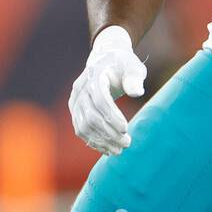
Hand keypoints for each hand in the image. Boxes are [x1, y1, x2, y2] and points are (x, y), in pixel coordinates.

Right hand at [68, 26, 146, 155]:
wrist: (105, 60)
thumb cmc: (123, 65)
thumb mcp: (133, 67)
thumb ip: (135, 78)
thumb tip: (137, 92)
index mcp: (94, 76)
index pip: (100, 100)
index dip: (112, 116)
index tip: (125, 129)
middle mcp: (81, 89)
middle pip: (91, 116)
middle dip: (109, 133)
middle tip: (127, 143)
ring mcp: (75, 100)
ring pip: (84, 126)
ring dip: (101, 140)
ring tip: (118, 150)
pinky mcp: (75, 110)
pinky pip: (80, 129)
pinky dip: (92, 141)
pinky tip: (107, 149)